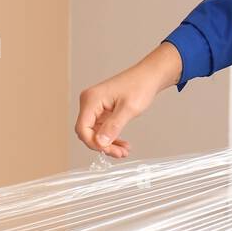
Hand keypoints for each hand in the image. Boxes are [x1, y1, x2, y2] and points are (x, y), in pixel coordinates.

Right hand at [75, 42, 182, 157]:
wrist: (149, 77)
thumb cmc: (140, 85)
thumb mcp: (128, 109)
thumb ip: (113, 127)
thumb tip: (101, 142)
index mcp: (91, 99)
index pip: (82, 128)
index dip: (93, 143)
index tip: (108, 149)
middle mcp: (89, 102)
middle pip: (87, 132)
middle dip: (102, 145)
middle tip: (119, 153)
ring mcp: (95, 107)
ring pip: (95, 133)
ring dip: (108, 144)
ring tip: (123, 151)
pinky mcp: (101, 111)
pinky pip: (101, 129)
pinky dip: (111, 138)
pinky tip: (122, 144)